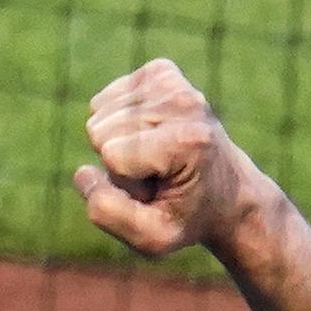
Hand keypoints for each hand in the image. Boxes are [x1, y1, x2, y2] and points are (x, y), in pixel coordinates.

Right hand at [71, 59, 274, 258]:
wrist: (227, 192)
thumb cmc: (187, 216)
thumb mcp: (152, 238)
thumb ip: (107, 213)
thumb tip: (83, 171)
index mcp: (187, 141)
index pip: (113, 156)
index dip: (124, 183)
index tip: (160, 191)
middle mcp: (184, 102)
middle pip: (100, 130)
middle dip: (118, 160)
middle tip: (156, 175)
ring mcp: (173, 83)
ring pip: (98, 113)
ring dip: (118, 141)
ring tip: (155, 157)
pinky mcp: (161, 71)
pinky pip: (106, 98)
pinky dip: (118, 119)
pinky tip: (148, 134)